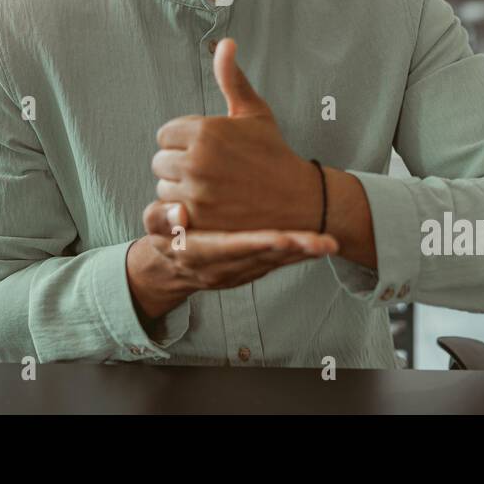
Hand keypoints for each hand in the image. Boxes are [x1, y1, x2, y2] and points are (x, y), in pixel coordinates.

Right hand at [126, 223, 337, 320]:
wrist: (172, 269)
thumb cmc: (166, 239)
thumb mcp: (154, 227)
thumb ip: (160, 218)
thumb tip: (180, 211)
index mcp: (199, 253)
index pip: (230, 247)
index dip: (257, 243)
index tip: (283, 238)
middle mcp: (222, 268)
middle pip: (263, 258)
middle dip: (295, 251)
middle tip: (323, 244)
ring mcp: (239, 272)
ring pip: (275, 263)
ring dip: (303, 254)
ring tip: (329, 243)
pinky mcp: (251, 270)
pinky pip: (278, 264)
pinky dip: (298, 256)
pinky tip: (319, 245)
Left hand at [151, 38, 321, 232]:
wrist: (297, 201)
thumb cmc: (272, 153)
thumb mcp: (254, 113)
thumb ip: (231, 79)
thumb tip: (225, 42)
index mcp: (205, 131)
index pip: (164, 134)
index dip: (184, 141)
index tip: (207, 149)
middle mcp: (197, 161)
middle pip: (160, 162)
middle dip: (180, 165)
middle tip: (210, 171)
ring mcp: (196, 194)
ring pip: (163, 189)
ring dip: (181, 190)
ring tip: (212, 189)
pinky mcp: (199, 222)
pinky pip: (171, 213)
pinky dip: (184, 213)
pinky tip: (209, 207)